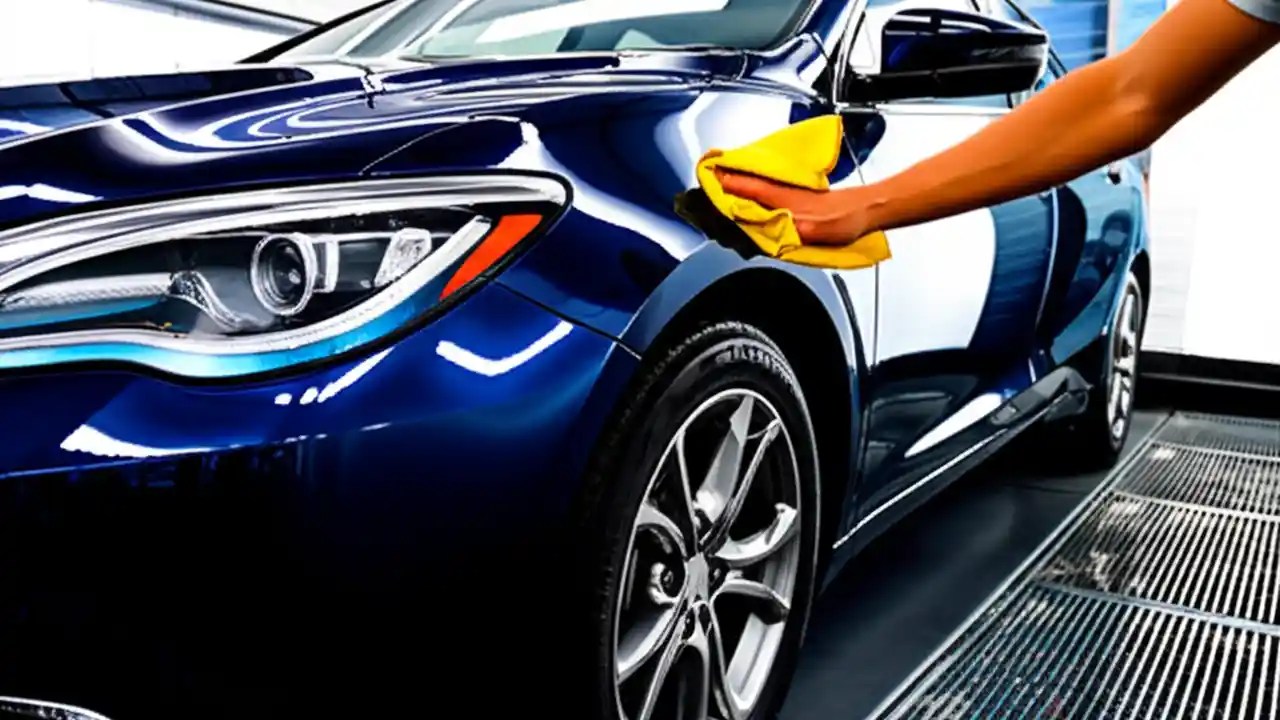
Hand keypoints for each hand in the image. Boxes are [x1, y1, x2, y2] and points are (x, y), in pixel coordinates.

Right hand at [717, 170, 872, 244]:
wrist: (867, 210)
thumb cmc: (845, 220)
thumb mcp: (819, 230)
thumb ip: (795, 230)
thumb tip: (773, 230)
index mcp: (787, 201)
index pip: (752, 190)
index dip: (731, 185)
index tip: (711, 179)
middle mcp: (786, 194)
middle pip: (750, 185)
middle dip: (728, 181)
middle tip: (709, 178)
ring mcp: (792, 195)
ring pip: (758, 187)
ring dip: (740, 184)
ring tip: (722, 184)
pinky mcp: (798, 199)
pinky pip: (768, 192)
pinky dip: (755, 190)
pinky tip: (752, 196)